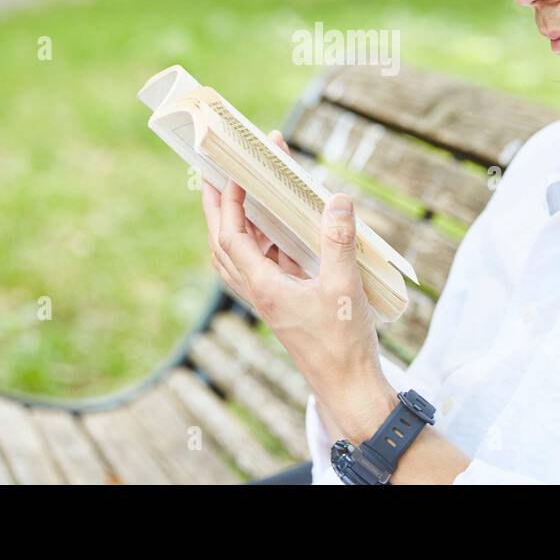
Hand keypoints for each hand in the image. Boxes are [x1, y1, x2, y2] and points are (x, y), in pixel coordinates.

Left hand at [200, 129, 391, 436]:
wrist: (348, 386)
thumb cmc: (344, 342)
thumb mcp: (344, 286)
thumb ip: (339, 241)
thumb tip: (338, 198)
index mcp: (264, 288)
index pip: (232, 237)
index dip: (229, 203)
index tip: (235, 173)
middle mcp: (259, 292)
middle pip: (223, 244)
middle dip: (215, 209)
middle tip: (211, 175)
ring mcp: (270, 299)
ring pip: (238, 256)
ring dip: (235, 224)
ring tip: (241, 195)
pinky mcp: (284, 303)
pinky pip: (261, 266)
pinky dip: (261, 242)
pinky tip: (280, 230)